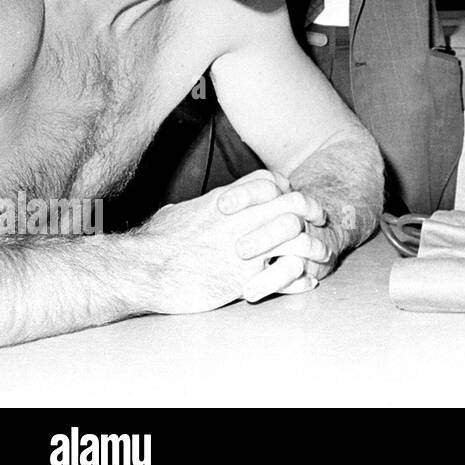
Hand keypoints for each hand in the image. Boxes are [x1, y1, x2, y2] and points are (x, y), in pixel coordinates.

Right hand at [138, 170, 330, 312]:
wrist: (141, 270)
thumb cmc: (154, 244)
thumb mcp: (179, 215)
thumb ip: (196, 209)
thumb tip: (192, 209)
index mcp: (227, 202)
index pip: (271, 181)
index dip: (288, 188)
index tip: (294, 197)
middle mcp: (241, 220)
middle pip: (294, 204)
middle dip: (313, 211)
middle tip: (320, 220)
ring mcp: (246, 249)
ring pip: (297, 236)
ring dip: (314, 246)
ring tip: (322, 255)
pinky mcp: (244, 279)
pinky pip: (285, 275)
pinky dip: (300, 279)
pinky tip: (305, 283)